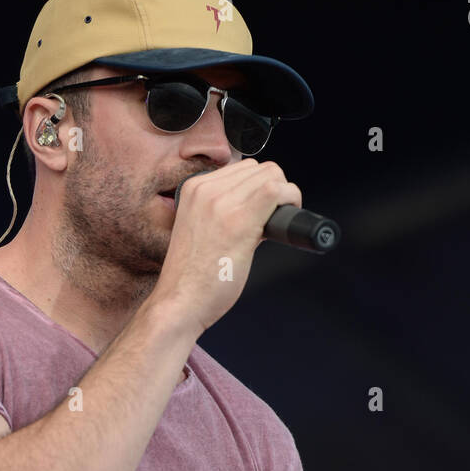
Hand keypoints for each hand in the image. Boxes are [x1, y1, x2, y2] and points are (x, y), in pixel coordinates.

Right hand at [150, 160, 301, 336]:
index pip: (241, 168)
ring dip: (283, 196)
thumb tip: (258, 211)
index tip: (263, 208)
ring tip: (276, 223)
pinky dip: (290, 201)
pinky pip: (277, 191)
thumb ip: (224, 214)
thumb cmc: (190, 279)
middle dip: (274, 189)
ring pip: (271, 175)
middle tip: (273, 217)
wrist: (178, 303)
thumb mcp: (199, 232)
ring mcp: (222, 202)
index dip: (260, 186)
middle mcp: (206, 190)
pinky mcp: (239, 220)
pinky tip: (285, 222)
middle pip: (259, 168)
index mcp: (193, 189)